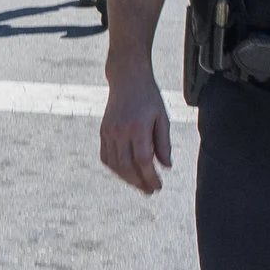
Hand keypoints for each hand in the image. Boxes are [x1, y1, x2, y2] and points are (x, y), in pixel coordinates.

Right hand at [99, 70, 174, 194]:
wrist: (127, 79)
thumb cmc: (149, 97)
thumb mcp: (162, 118)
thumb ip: (164, 143)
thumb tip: (166, 167)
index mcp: (138, 127)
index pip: (143, 161)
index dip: (150, 177)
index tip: (158, 186)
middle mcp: (120, 131)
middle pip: (127, 166)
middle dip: (139, 182)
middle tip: (150, 191)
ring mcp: (109, 132)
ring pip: (115, 165)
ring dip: (127, 179)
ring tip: (139, 185)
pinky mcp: (103, 132)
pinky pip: (106, 157)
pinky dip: (115, 169)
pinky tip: (125, 173)